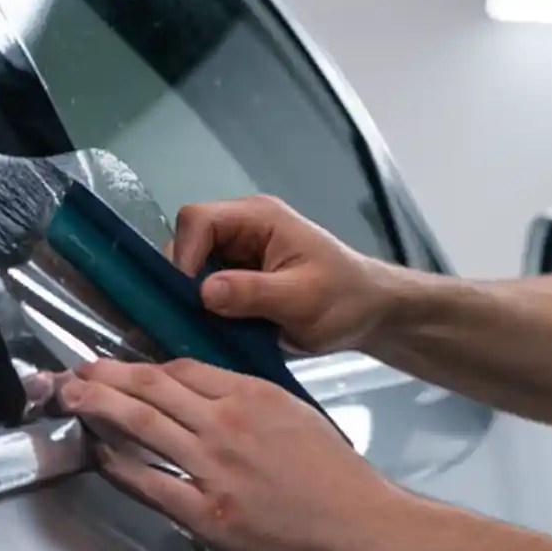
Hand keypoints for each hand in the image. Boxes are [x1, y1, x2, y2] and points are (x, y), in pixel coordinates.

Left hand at [58, 358, 420, 550]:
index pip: (180, 368)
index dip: (139, 365)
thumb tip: (209, 396)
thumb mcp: (296, 416)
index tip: (118, 366)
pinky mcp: (205, 512)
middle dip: (104, 377)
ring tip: (68, 399)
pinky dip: (114, 465)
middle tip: (74, 372)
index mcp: (251, 394)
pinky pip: (146, 482)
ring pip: (139, 425)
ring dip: (96, 408)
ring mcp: (212, 467)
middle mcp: (226, 423)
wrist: (366, 528)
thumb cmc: (338, 479)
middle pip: (150, 387)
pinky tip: (96, 455)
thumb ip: (249, 403)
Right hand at [173, 194, 400, 353]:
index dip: (184, 254)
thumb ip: (253, 292)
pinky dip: (200, 311)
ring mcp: (236, 256)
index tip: (188, 295)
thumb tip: (204, 292)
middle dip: (183, 280)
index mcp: (257, 218)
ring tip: (197, 327)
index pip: (198, 220)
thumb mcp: (302, 298)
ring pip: (190, 270)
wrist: (368, 315)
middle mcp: (240, 231)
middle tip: (190, 317)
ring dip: (190, 298)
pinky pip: (203, 290)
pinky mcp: (236, 281)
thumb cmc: (345, 298)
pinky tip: (205, 331)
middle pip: (187, 243)